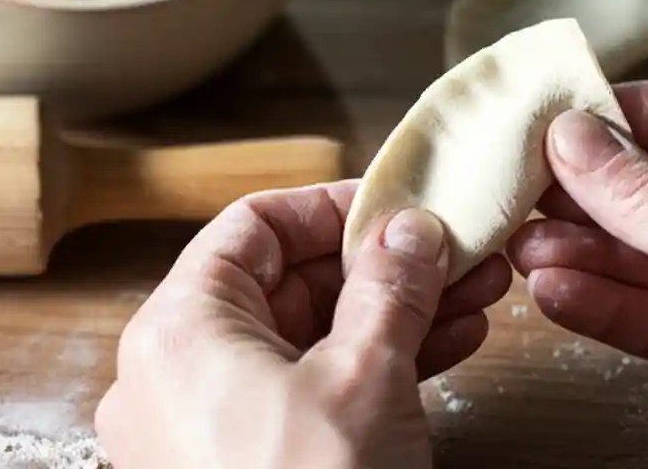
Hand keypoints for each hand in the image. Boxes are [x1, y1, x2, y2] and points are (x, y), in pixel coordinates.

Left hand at [96, 181, 510, 468]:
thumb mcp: (366, 377)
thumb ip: (390, 288)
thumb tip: (409, 231)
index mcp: (178, 332)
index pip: (251, 228)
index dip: (332, 209)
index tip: (397, 205)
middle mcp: (177, 376)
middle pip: (287, 285)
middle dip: (382, 267)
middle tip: (453, 251)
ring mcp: (207, 428)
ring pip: (308, 342)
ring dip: (392, 315)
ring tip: (470, 297)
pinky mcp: (245, 467)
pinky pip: (307, 395)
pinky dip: (372, 369)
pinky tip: (444, 350)